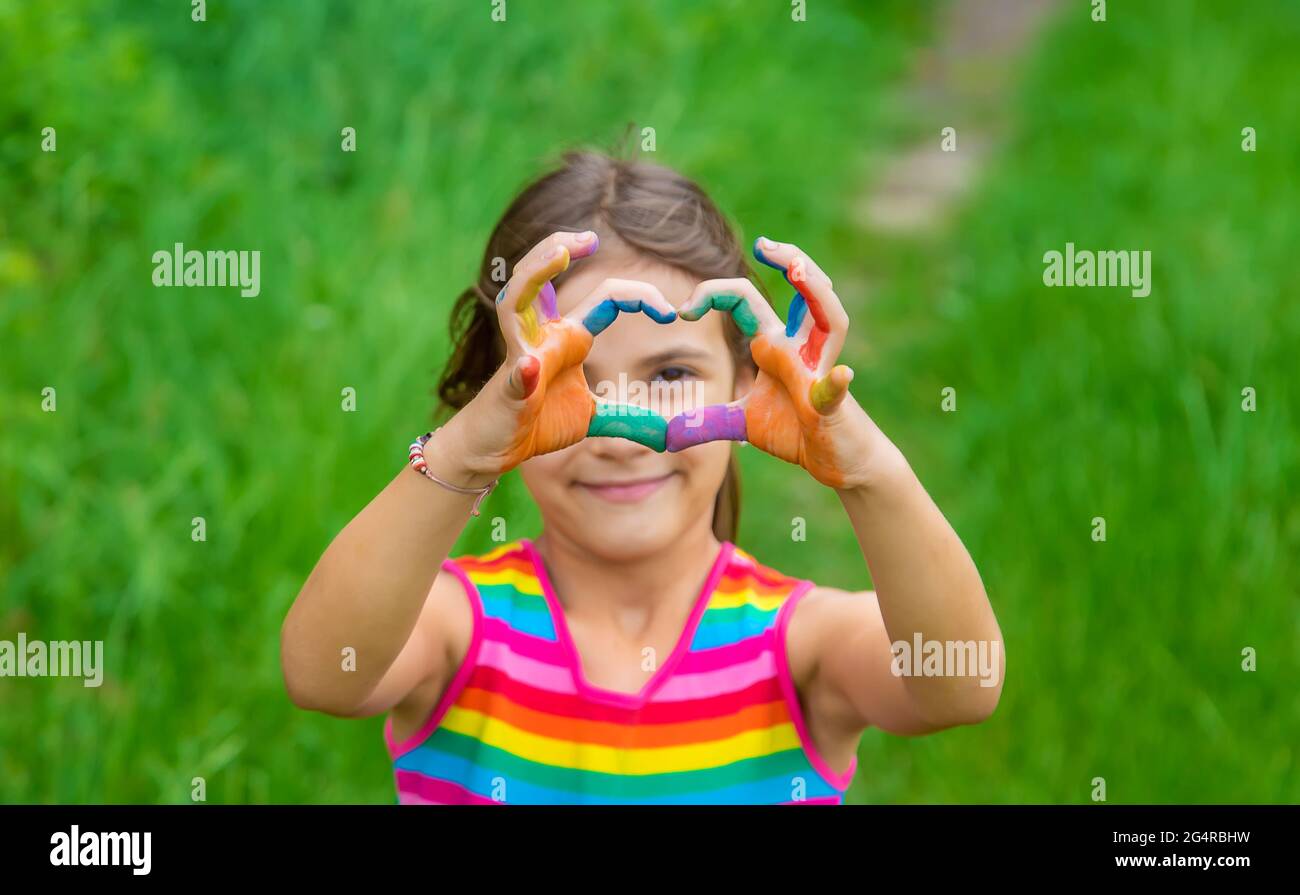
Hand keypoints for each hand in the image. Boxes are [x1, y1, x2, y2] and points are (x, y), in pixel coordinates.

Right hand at [443, 231, 676, 478]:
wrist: (495, 446)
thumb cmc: (537, 421)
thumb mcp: (592, 418)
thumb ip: (627, 418)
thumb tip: (664, 431)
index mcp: (568, 337)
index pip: (605, 298)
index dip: (638, 296)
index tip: (669, 313)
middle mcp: (542, 335)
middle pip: (542, 274)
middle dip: (561, 246)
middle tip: (591, 237)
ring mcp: (522, 355)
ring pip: (516, 301)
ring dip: (534, 275)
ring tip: (558, 253)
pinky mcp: (509, 387)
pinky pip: (516, 372)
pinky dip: (524, 371)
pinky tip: (533, 366)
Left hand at [671, 237, 875, 488]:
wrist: (834, 457)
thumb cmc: (793, 430)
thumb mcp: (740, 424)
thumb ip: (705, 422)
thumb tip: (667, 434)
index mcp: (773, 345)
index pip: (745, 300)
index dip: (716, 293)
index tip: (684, 308)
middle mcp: (800, 348)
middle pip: (803, 291)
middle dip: (789, 260)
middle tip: (762, 243)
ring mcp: (819, 372)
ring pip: (830, 321)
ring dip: (817, 294)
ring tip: (800, 270)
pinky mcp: (832, 406)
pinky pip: (834, 391)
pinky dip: (836, 385)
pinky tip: (841, 376)